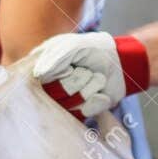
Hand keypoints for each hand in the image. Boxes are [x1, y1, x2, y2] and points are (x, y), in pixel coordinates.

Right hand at [31, 31, 149, 117]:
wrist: (121, 62)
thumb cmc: (95, 49)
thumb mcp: (73, 45)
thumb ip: (54, 57)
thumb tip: (38, 74)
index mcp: (43, 67)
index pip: (36, 81)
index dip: (55, 77)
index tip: (69, 68)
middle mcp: (50, 85)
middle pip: (53, 96)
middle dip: (75, 82)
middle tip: (85, 71)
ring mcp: (65, 100)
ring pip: (70, 105)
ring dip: (89, 88)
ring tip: (95, 78)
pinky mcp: (80, 111)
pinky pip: (85, 112)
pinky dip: (97, 100)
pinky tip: (101, 92)